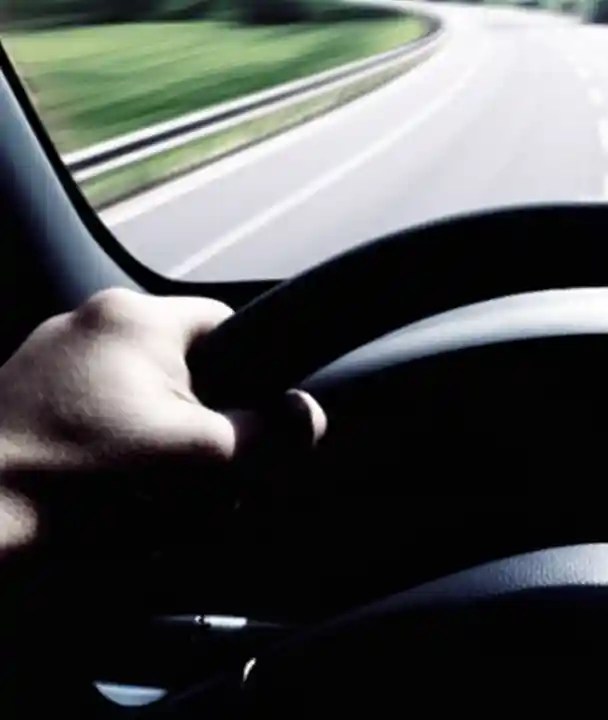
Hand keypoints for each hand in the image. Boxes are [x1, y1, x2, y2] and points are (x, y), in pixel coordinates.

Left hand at [0, 288, 324, 557]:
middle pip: (186, 366)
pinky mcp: (20, 396)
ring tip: (146, 491)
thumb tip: (309, 418)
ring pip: (140, 393)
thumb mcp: (201, 461)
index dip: (253, 381)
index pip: (232, 326)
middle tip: (198, 474)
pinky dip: (110, 448)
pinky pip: (93, 412)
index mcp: (137, 317)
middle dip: (201, 421)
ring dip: (156, 440)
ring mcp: (46, 357)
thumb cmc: (81, 483)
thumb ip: (270, 435)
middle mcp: (88, 320)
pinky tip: (105, 492)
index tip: (246, 429)